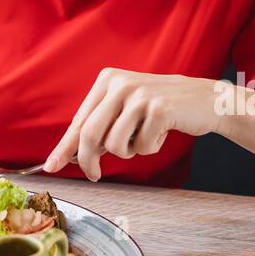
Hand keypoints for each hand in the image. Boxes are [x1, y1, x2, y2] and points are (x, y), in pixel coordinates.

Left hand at [43, 68, 223, 179]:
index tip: (51, 166)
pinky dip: (151, 147)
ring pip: (116, 145)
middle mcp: (120, 83)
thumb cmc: (159, 109)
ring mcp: (140, 95)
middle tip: (94, 175)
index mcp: (107, 80)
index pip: (80, 120)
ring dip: (130, 152)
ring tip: (144, 137)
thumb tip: (68, 156)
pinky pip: (142, 146)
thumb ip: (99, 127)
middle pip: (91, 134)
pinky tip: (162, 131)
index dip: (65, 146)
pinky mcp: (160, 109)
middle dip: (89, 161)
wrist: (203, 99)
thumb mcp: (125, 109)